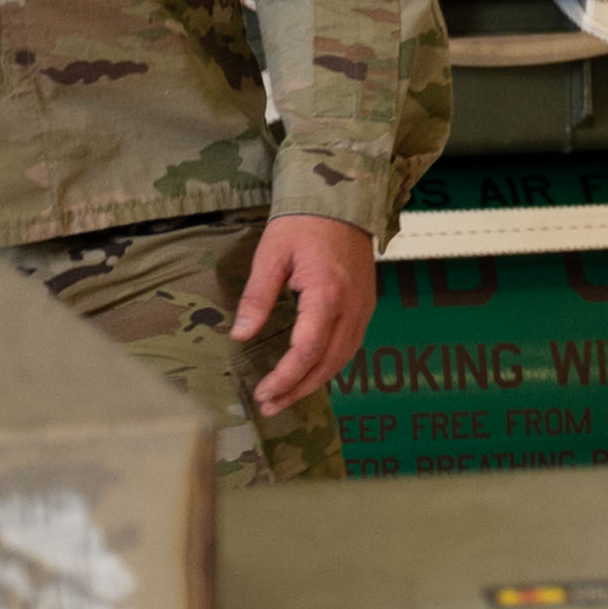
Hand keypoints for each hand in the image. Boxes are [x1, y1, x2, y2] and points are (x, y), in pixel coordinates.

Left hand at [235, 215, 378, 412]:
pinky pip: (350, 345)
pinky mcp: (366, 306)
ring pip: (343, 358)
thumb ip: (258, 297)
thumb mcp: (271, 255)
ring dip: (315, 382)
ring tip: (287, 396)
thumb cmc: (303, 225)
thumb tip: (241, 335)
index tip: (263, 392)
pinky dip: (330, 365)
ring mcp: (363, 308)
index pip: (307, 351)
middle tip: (271, 405)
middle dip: (298, 388)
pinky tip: (311, 372)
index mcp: (327, 295)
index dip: (286, 377)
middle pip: (328, 363)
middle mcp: (351, 308)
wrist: (343, 203)